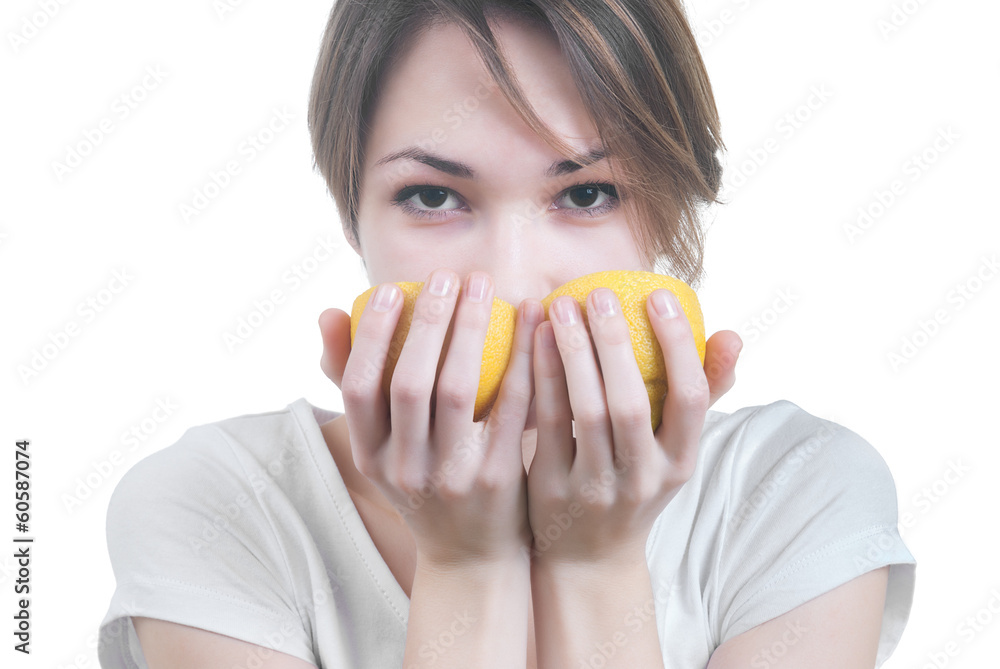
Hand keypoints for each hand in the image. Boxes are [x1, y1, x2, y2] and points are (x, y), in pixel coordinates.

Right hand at [327, 268, 542, 567]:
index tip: (395, 289)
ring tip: (486, 286)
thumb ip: (355, 380)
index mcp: (370, 457)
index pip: (359, 389)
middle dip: (429, 322)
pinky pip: (511, 408)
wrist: (472, 556)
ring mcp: (452, 478)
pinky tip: (531, 322)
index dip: (372, 336)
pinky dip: (522, 359)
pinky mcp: (499, 480)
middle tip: (449, 276)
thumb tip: (331, 312)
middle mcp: (404, 470)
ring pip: (460, 391)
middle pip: (411, 383)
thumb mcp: (382, 445)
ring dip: (473, 330)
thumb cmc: (424, 480)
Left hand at [525, 288, 740, 565]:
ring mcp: (597, 489)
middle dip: (616, 343)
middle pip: (632, 403)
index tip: (660, 294)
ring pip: (587, 413)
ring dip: (574, 353)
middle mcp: (644, 480)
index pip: (692, 399)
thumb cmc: (635, 481)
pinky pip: (547, 425)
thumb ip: (702, 391)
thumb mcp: (674, 448)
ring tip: (563, 306)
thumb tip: (733, 334)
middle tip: (599, 292)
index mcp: (681, 462)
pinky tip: (538, 339)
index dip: (679, 345)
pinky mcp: (552, 490)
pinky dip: (544, 378)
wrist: (588, 557)